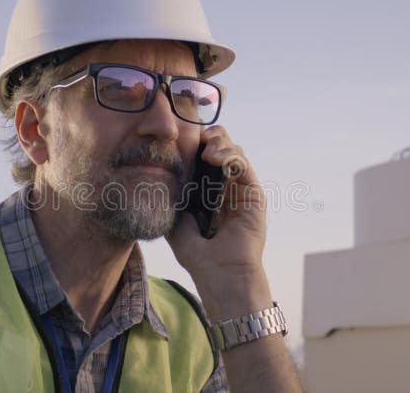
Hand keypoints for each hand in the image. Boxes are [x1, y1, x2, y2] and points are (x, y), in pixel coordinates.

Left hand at [166, 125, 271, 320]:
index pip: (205, 156)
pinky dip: (232, 157)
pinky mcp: (254, 195)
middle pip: (222, 148)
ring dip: (221, 144)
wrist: (218, 273)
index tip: (181, 136)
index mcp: (208, 190)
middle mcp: (226, 187)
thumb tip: (155, 173)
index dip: (196, 143)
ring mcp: (241, 190)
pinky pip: (244, 167)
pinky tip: (216, 158)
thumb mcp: (175, 219)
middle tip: (198, 137)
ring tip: (207, 150)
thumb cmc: (197, 253)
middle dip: (210, 137)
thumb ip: (170, 197)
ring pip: (235, 152)